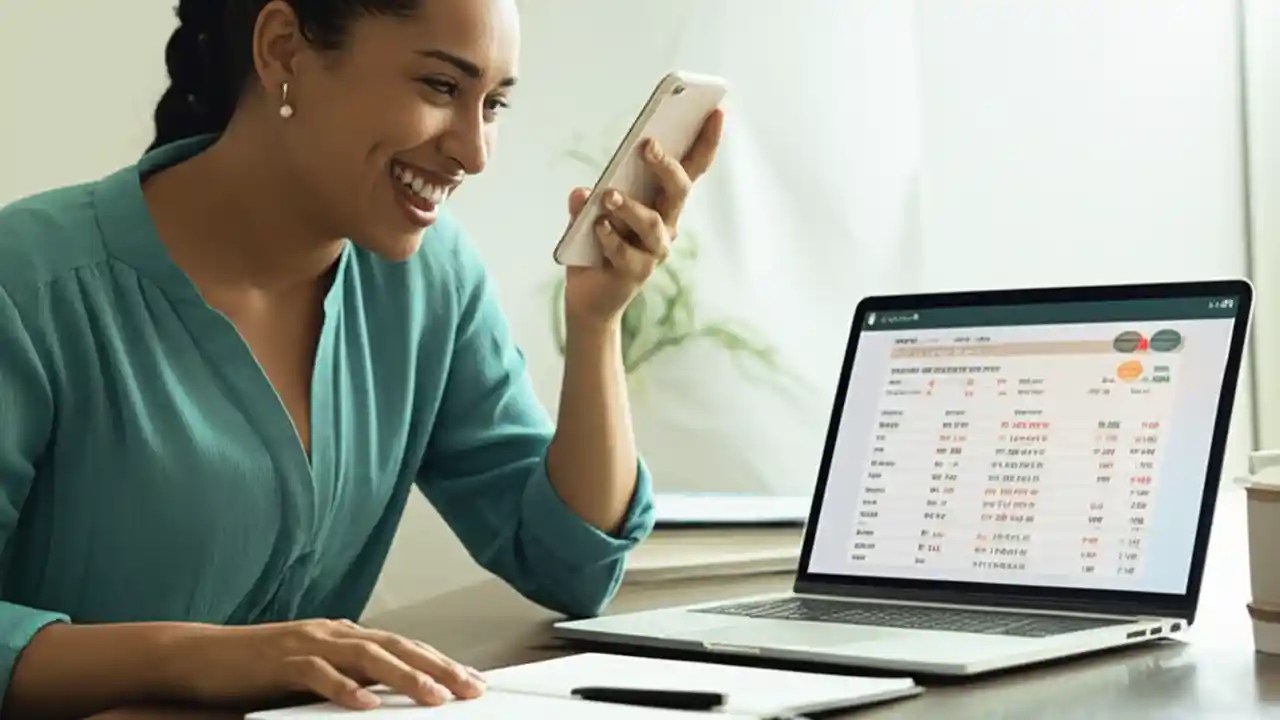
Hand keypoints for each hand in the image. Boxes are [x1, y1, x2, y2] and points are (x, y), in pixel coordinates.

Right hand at [175, 619, 486, 710]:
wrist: (202, 657)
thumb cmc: (262, 670)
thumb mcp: (318, 672)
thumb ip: (353, 677)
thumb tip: (392, 695)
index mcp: (348, 636)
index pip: (406, 647)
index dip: (442, 662)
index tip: (474, 681)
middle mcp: (335, 633)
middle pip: (398, 648)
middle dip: (439, 668)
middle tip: (471, 689)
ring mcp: (309, 643)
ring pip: (367, 657)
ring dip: (404, 677)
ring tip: (434, 696)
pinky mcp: (281, 661)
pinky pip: (318, 675)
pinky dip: (343, 689)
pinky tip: (366, 705)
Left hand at [562, 108, 723, 327]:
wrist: (589, 298)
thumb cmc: (595, 247)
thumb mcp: (588, 216)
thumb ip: (585, 203)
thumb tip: (582, 192)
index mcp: (662, 203)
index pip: (691, 169)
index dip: (706, 142)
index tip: (716, 112)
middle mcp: (665, 225)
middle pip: (679, 191)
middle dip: (667, 166)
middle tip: (649, 146)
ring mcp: (653, 251)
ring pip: (653, 223)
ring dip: (630, 206)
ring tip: (608, 195)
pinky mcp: (636, 273)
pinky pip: (625, 252)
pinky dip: (609, 237)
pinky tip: (596, 227)